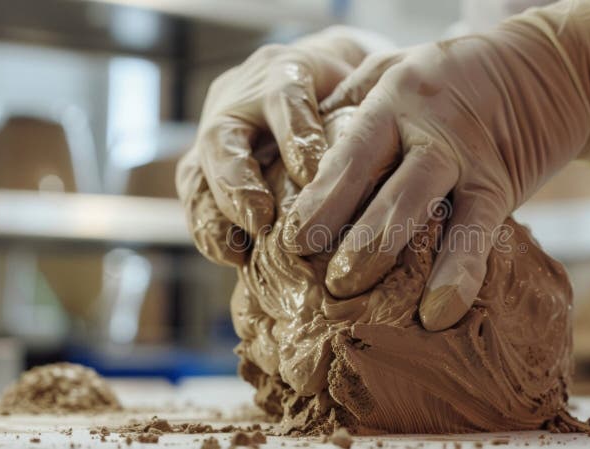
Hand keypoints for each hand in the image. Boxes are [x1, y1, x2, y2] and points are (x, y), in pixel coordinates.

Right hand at [176, 29, 366, 265]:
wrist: (315, 82)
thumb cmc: (346, 94)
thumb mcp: (360, 95)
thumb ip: (366, 123)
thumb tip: (393, 171)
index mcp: (284, 71)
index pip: (285, 99)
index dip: (295, 137)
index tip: (312, 175)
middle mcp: (240, 98)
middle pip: (224, 138)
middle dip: (238, 184)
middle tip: (260, 219)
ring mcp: (216, 130)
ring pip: (199, 168)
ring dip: (216, 213)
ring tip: (235, 250)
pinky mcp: (204, 161)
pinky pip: (196, 195)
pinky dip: (210, 227)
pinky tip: (231, 256)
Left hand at [283, 0, 589, 329]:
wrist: (545, 69)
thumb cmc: (453, 75)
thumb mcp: (398, 66)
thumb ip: (350, 99)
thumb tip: (303, 146)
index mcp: (393, 100)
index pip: (350, 153)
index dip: (321, 198)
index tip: (293, 240)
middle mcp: (428, 130)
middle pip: (382, 187)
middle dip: (348, 236)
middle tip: (324, 281)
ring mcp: (466, 160)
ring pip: (423, 209)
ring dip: (386, 252)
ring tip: (357, 294)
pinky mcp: (501, 187)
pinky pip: (478, 234)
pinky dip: (459, 275)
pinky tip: (438, 313)